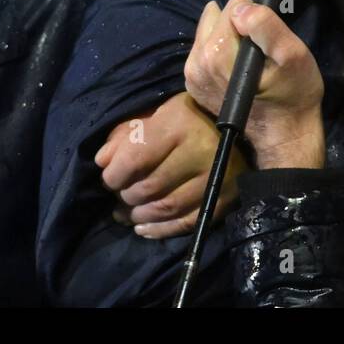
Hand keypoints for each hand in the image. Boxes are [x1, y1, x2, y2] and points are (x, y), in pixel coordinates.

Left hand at [95, 92, 247, 238]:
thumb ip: (126, 134)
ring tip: (128, 214)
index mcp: (178, 123)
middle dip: (127, 196)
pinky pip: (188, 222)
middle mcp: (200, 149)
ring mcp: (216, 177)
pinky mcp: (226, 198)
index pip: (136, 158)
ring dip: (141, 216)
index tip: (108, 179)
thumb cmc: (189, 117)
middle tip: (119, 197)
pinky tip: (144, 228)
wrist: (240, 125)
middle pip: (150, 186)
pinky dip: (161, 230)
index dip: (114, 175)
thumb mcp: (156, 114)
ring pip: (167, 207)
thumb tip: (102, 161)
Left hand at [183, 0, 325, 169]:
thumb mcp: (292, 55)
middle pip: (216, 17)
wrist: (285, 135)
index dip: (255, 17)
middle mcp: (196, 63)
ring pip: (209, 31)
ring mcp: (192, 77)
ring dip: (229, 39)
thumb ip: (265, 26)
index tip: (267, 40)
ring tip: (250, 62)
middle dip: (239, 27)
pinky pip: (204, 50)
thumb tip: (239, 7)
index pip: (233, 6)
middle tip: (259, 52)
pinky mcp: (194, 85)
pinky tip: (237, 70)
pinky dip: (221, 53)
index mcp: (216, 54)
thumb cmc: (294, 94)